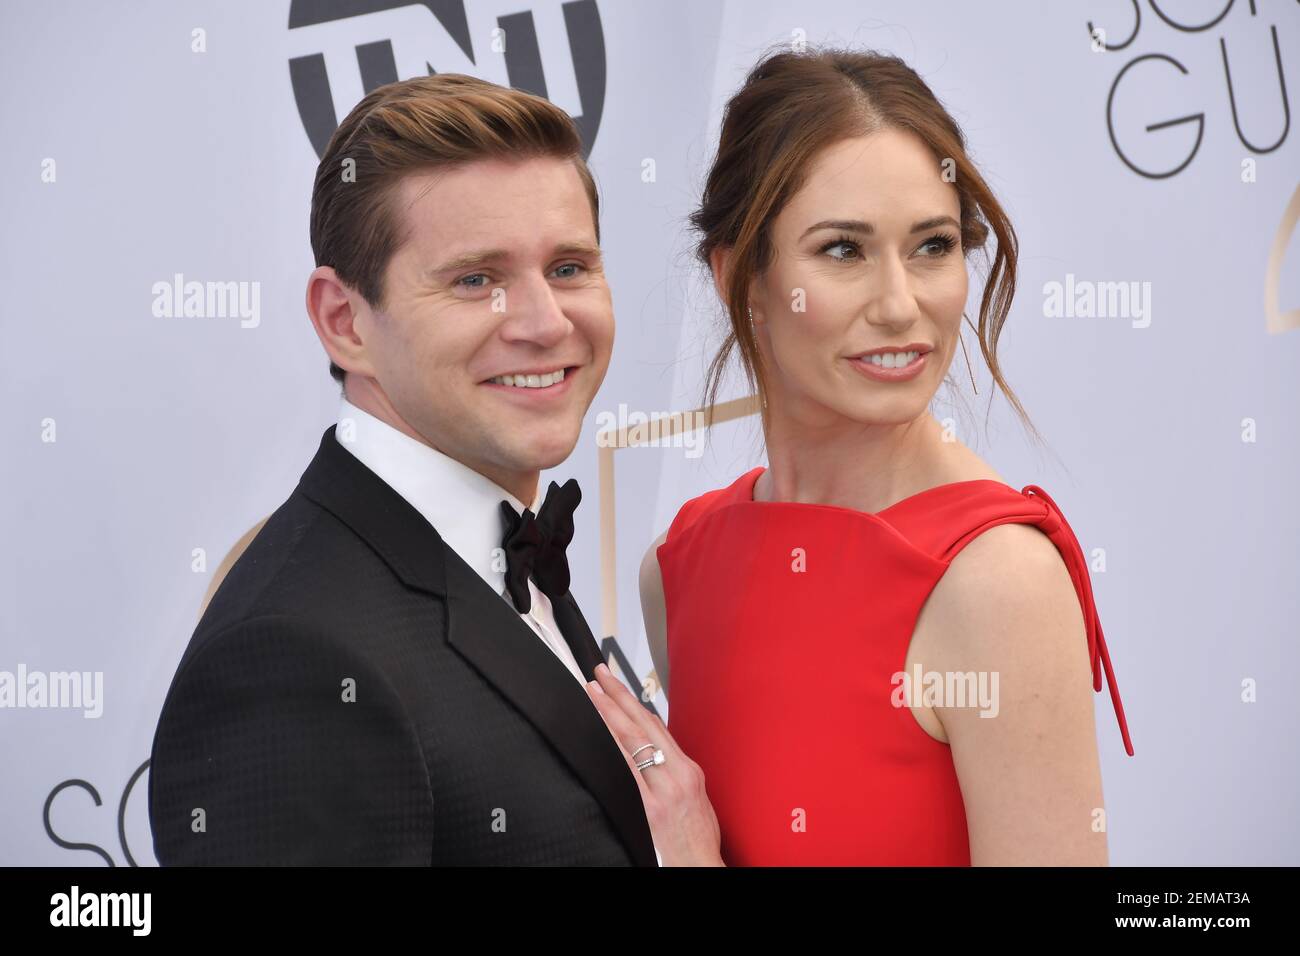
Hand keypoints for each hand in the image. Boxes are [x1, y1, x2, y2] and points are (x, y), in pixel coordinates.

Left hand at [585, 663, 723, 865]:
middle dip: (618, 697)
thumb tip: (651, 737)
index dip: (633, 702)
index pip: (656, 726)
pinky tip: (597, 736)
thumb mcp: (695, 791)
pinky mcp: (649, 808)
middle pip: (642, 726)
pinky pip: (626, 772)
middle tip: (598, 677)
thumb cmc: (698, 833)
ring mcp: (662, 790)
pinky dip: (611, 750)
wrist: (700, 863)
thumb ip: (672, 763)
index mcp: (688, 768)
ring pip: (632, 743)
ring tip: (592, 696)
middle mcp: (677, 774)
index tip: (616, 684)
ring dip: (608, 716)